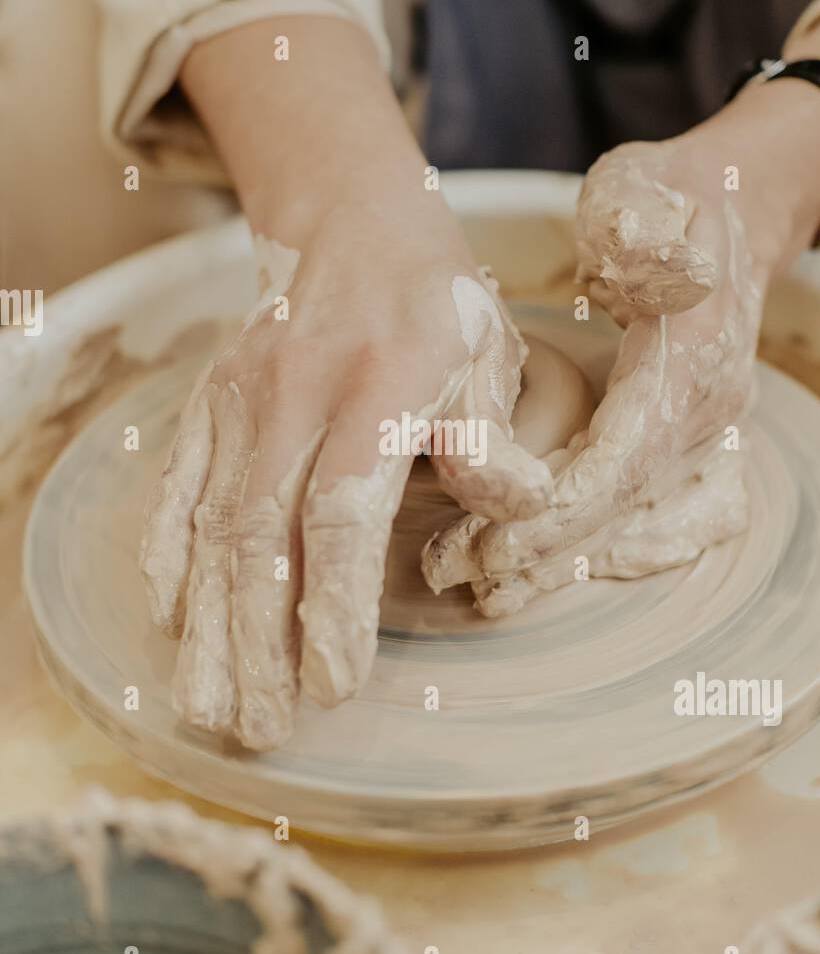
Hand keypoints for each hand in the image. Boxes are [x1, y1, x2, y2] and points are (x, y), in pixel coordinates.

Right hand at [139, 195, 552, 747]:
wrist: (354, 224)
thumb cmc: (439, 307)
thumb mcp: (491, 352)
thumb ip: (491, 431)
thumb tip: (515, 502)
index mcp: (379, 384)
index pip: (342, 511)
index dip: (333, 603)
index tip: (334, 684)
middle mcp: (295, 393)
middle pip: (262, 535)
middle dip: (258, 642)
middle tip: (262, 729)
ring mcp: (240, 398)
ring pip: (212, 525)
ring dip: (208, 622)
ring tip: (206, 706)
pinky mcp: (208, 403)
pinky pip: (178, 488)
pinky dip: (169, 558)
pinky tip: (170, 622)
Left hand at [422, 133, 773, 613]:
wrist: (731, 211)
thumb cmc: (670, 202)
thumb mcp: (644, 190)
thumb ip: (637, 223)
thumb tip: (639, 254)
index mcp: (692, 360)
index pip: (624, 459)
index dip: (558, 510)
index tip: (490, 543)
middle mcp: (709, 410)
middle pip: (625, 507)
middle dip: (544, 550)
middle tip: (459, 573)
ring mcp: (707, 433)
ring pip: (642, 524)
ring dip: (568, 561)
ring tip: (490, 589)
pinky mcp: (692, 443)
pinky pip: (656, 516)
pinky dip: (604, 549)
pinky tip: (546, 572)